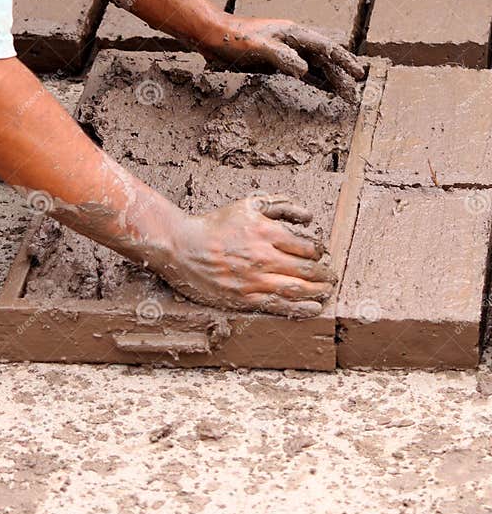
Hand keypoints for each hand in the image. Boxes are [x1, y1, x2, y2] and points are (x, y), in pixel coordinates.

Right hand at [158, 195, 336, 316]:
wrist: (181, 247)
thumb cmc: (216, 225)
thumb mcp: (248, 205)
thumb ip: (281, 206)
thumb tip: (308, 218)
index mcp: (265, 233)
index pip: (307, 247)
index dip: (320, 252)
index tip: (321, 254)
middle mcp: (262, 258)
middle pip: (307, 270)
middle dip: (325, 274)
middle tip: (332, 276)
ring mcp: (253, 281)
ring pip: (296, 290)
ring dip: (318, 293)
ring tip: (327, 292)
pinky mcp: (243, 298)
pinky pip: (278, 306)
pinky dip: (300, 308)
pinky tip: (313, 308)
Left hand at [198, 14, 366, 103]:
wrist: (212, 37)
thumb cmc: (234, 39)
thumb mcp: (259, 47)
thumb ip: (282, 57)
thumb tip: (306, 70)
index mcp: (293, 33)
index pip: (325, 48)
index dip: (342, 61)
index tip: (357, 74)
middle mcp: (294, 41)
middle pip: (324, 59)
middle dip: (341, 74)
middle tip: (356, 91)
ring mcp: (286, 51)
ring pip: (316, 66)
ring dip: (331, 80)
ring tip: (346, 94)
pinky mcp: (277, 62)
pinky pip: (303, 73)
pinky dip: (315, 81)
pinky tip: (324, 90)